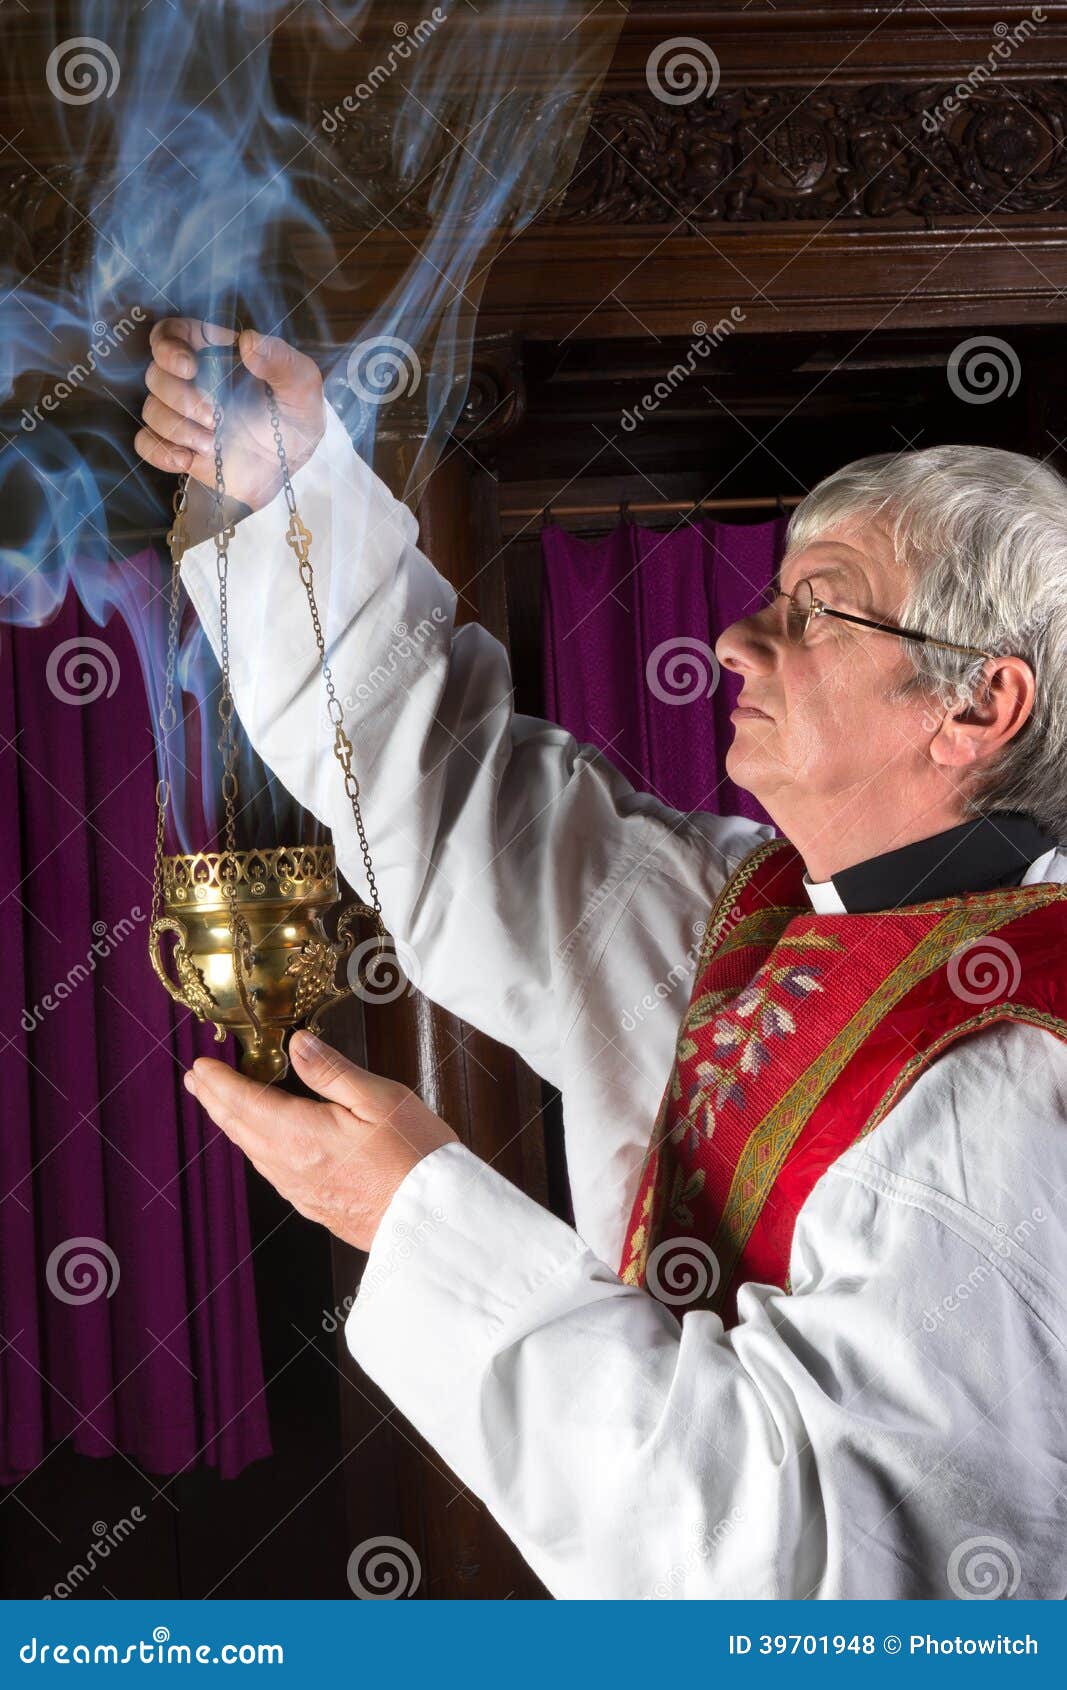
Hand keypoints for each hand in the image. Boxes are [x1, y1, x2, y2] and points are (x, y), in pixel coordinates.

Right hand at [135, 317, 325, 510]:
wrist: (291, 468)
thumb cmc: (296, 417)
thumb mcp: (302, 385)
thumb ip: (281, 360)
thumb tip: (249, 341)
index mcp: (216, 354)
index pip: (172, 334)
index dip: (167, 346)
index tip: (186, 367)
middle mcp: (193, 381)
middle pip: (155, 374)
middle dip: (179, 396)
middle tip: (214, 416)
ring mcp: (184, 415)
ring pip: (151, 410)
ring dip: (177, 427)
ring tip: (212, 443)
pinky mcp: (179, 446)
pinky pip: (146, 443)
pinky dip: (160, 451)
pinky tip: (187, 460)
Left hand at [184, 1030, 458, 1251]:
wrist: (435, 1222)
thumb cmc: (416, 1158)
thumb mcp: (380, 1098)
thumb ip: (332, 1071)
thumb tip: (297, 1044)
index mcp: (300, 1135)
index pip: (244, 1102)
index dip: (218, 1082)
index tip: (200, 1065)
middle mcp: (291, 1167)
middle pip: (240, 1128)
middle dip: (215, 1101)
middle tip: (197, 1080)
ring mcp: (302, 1192)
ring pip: (253, 1153)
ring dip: (234, 1124)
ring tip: (222, 1106)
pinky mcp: (317, 1207)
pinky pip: (273, 1172)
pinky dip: (257, 1148)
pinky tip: (264, 1144)